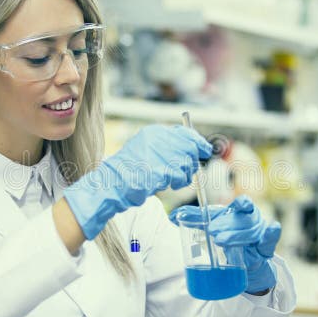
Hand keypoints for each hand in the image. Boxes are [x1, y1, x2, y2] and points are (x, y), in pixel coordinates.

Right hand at [64, 125, 211, 239]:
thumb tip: (195, 148)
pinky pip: (180, 177)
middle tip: (190, 171)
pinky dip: (177, 183)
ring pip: (187, 163)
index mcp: (153, 132)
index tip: (205, 150)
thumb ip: (167, 147)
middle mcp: (158, 138)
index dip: (197, 142)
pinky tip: (166, 184)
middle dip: (192, 161)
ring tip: (170, 180)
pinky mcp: (161, 170)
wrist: (112, 184)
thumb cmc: (129, 171)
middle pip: (190, 147)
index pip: (184, 132)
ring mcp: (159, 154)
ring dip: (184, 175)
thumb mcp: (147, 150)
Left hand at [170, 195, 279, 293]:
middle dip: (228, 224)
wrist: (247, 267)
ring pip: (252, 231)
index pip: (240, 206)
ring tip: (220, 241)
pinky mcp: (265, 252)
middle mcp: (252, 221)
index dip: (239, 204)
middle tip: (212, 232)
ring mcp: (259, 236)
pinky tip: (273, 227)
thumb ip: (195, 220)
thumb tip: (172, 215)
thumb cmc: (230, 242)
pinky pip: (269, 242)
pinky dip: (271, 234)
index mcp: (240, 214)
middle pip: (244, 219)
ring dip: (237, 235)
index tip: (238, 203)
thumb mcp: (213, 229)